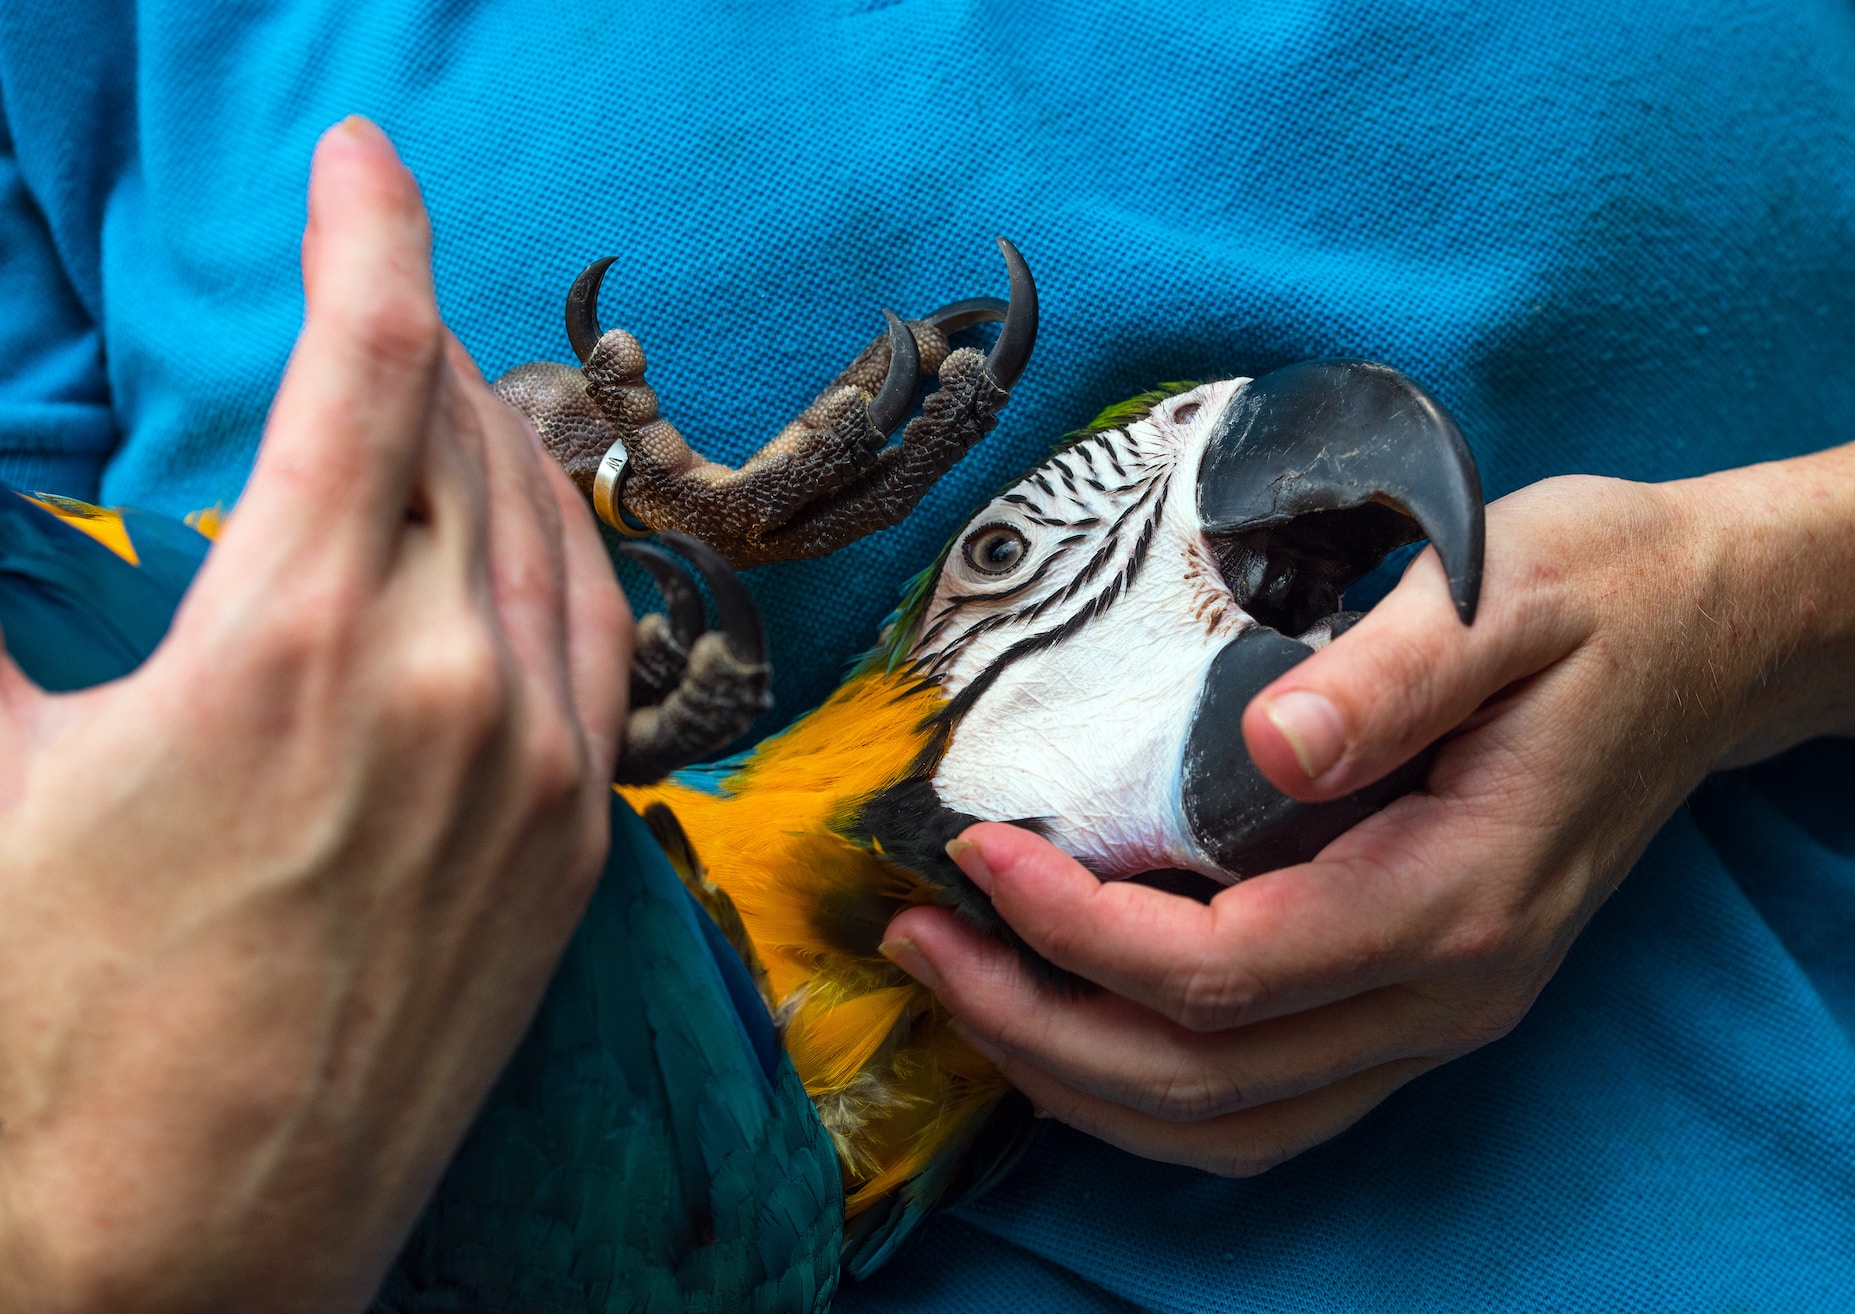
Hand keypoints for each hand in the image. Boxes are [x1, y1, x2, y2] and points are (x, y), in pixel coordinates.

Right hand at [0, 119, 629, 1312]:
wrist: (181, 1244)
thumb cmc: (57, 1028)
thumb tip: (7, 541)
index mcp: (291, 640)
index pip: (362, 365)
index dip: (366, 233)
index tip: (363, 159)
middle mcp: (449, 683)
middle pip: (463, 435)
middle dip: (417, 339)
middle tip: (371, 299)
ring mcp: (538, 767)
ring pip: (551, 529)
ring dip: (499, 439)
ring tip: (445, 400)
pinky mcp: (579, 846)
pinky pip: (606, 643)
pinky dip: (569, 555)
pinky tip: (532, 530)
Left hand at [884, 428, 1854, 1175]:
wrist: (1709, 633)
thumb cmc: (1600, 595)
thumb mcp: (1506, 590)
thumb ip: (1393, 670)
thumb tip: (1270, 746)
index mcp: (1458, 897)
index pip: (1227, 973)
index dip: (1078, 932)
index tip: (975, 850)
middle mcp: (1448, 990)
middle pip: (1206, 1081)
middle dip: (1037, 1023)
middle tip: (917, 938)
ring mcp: (1435, 1010)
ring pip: (1230, 1122)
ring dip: (1076, 1074)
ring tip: (960, 986)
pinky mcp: (1413, 993)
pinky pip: (1263, 1097)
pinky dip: (1145, 1084)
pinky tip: (1066, 1016)